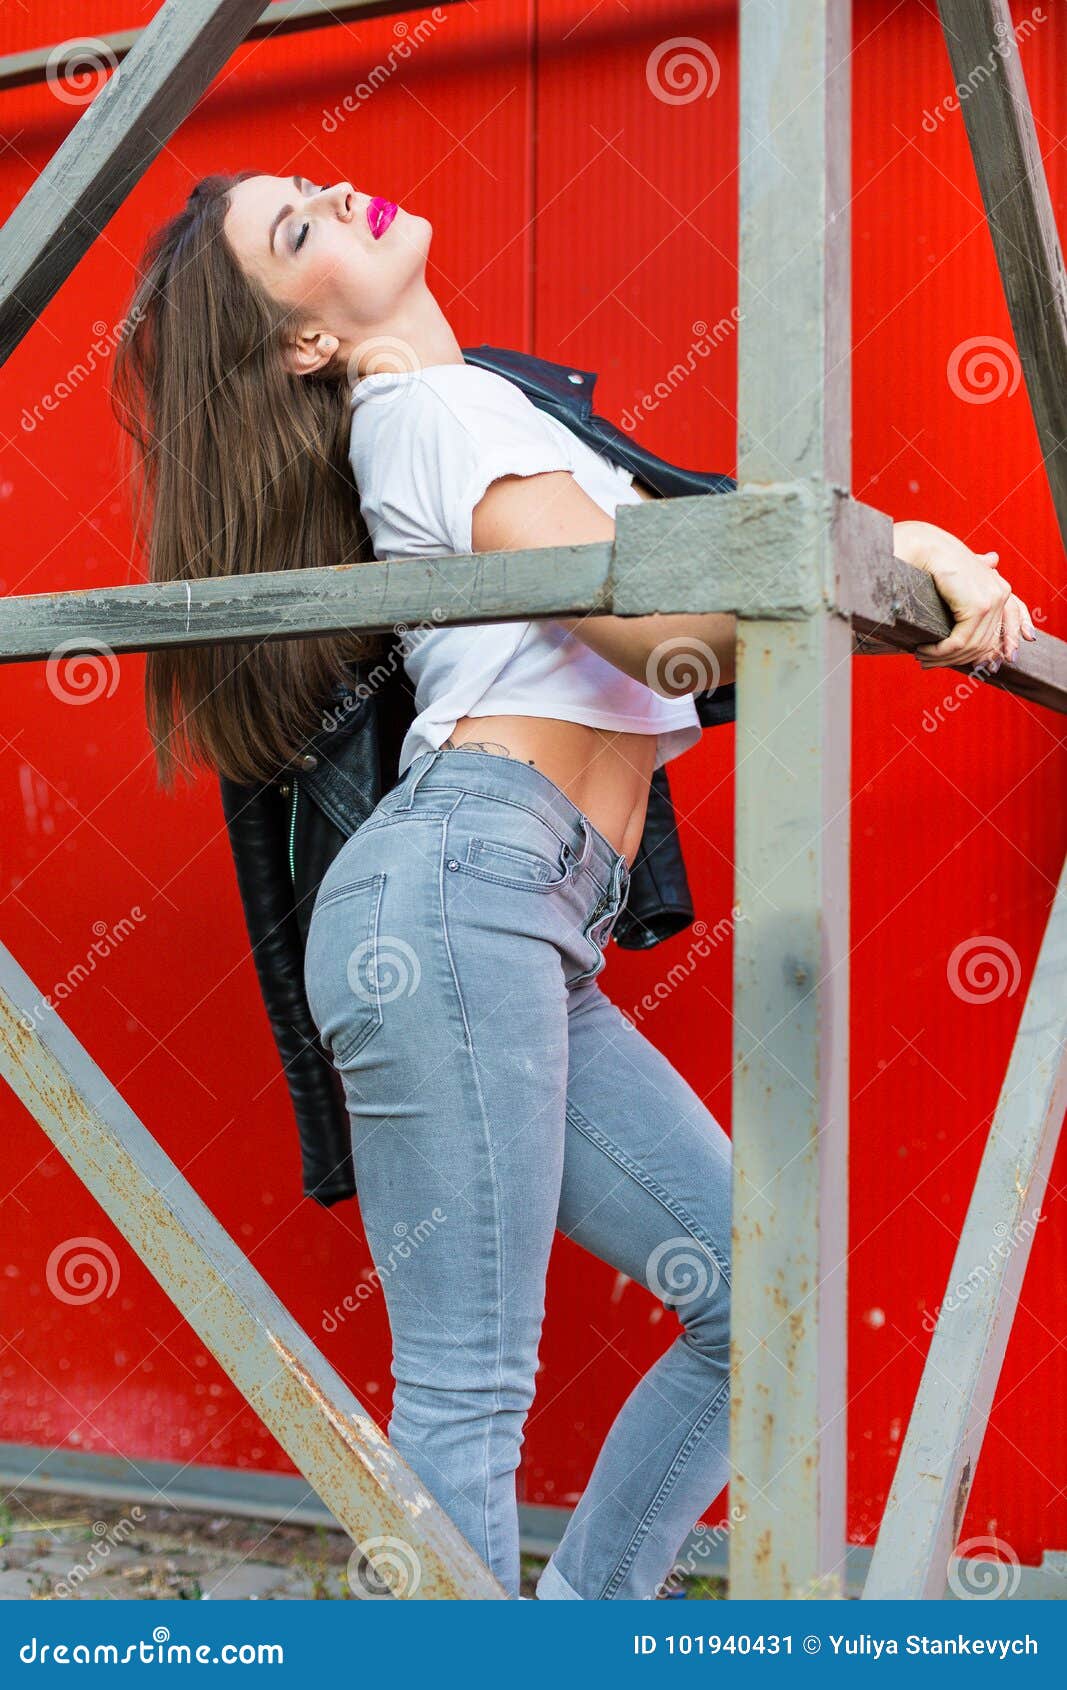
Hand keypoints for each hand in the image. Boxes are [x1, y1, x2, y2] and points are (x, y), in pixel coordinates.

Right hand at [892, 520, 1037, 670]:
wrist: (923, 545)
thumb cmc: (935, 554)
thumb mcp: (962, 566)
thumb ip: (980, 565)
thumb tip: (994, 558)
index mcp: (999, 587)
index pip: (1005, 628)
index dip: (993, 649)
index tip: (981, 665)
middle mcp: (1001, 593)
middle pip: (984, 643)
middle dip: (956, 659)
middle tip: (929, 663)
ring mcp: (993, 600)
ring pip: (971, 646)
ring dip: (943, 657)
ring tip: (923, 657)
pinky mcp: (978, 607)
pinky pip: (960, 641)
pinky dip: (940, 651)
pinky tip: (925, 650)